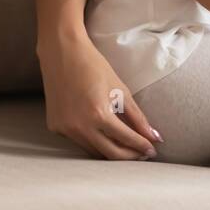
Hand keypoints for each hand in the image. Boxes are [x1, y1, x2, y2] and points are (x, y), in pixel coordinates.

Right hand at [37, 28, 162, 160]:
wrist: (62, 53)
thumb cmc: (94, 67)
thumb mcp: (120, 90)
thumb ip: (138, 117)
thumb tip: (154, 137)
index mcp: (98, 114)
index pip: (126, 139)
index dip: (142, 146)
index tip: (153, 150)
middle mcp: (79, 126)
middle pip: (110, 153)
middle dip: (129, 156)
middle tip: (143, 154)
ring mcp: (64, 129)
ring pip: (93, 151)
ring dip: (111, 152)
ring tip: (128, 148)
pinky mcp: (55, 127)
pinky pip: (79, 141)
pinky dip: (94, 141)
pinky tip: (105, 136)